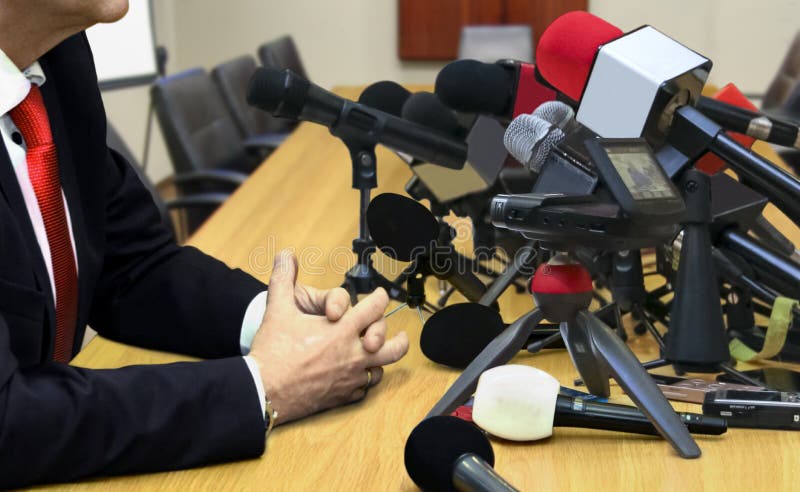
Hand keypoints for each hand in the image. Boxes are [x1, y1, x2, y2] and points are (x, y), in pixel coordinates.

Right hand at [248, 251, 408, 423]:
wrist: (263, 390)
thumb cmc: (273, 350)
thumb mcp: (277, 309)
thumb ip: (284, 278)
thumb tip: (285, 255)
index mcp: (342, 329)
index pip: (374, 309)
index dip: (381, 299)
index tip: (381, 297)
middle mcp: (353, 354)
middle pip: (392, 347)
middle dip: (401, 339)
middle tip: (402, 336)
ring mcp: (350, 378)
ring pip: (379, 371)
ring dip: (380, 362)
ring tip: (378, 357)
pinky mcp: (342, 397)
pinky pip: (363, 389)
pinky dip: (362, 381)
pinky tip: (356, 378)